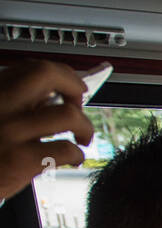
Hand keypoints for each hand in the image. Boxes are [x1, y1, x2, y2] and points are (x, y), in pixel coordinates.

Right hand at [0, 59, 95, 201]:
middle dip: (74, 86)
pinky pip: (65, 149)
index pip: (32, 65)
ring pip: (66, 114)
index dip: (62, 74)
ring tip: (81, 137)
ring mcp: (8, 130)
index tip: (73, 85)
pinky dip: (78, 154)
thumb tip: (54, 94)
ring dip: (85, 126)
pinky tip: (73, 159)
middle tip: (78, 104)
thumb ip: (17, 101)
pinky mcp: (19, 160)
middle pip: (47, 74)